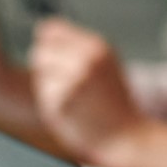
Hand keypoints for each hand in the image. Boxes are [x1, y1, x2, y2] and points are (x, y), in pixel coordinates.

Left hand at [28, 18, 141, 160]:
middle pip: (40, 51)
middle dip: (47, 67)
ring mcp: (72, 79)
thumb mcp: (104, 65)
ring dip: (49, 85)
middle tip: (69, 85)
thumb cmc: (113, 104)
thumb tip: (41, 30)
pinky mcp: (59, 100)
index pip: (50, 28)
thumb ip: (76, 47)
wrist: (126, 137)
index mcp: (97, 46)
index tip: (60, 60)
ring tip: (74, 98)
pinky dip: (52, 104)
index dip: (49, 44)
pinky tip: (73, 111)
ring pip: (40, 73)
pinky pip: (42, 95)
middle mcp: (85, 58)